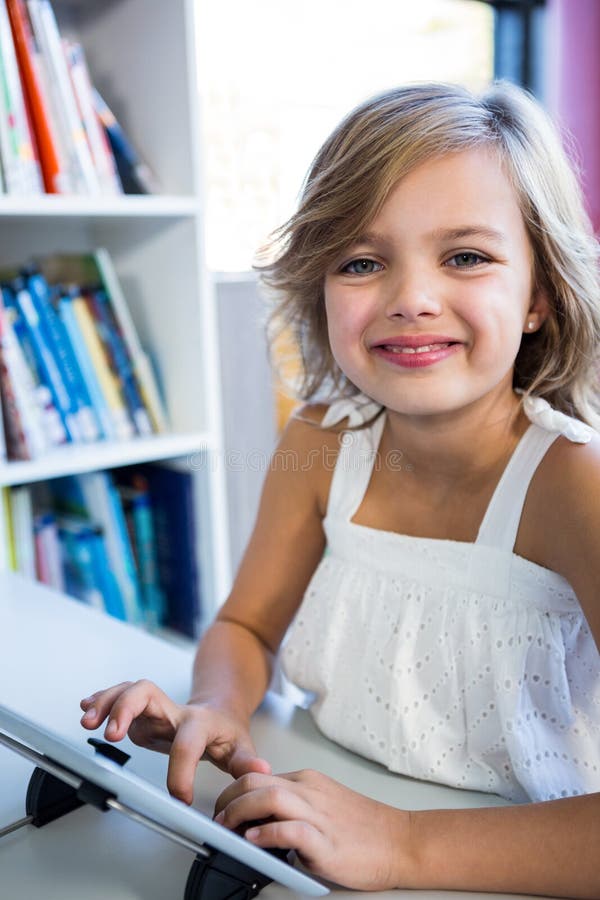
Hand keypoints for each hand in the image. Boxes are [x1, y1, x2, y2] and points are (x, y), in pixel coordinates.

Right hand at [79, 680, 270, 803]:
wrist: (219, 711)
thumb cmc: (225, 732)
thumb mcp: (241, 747)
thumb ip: (247, 761)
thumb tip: (262, 770)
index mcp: (199, 723)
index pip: (188, 741)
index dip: (182, 770)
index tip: (178, 796)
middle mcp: (173, 710)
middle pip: (148, 693)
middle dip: (127, 709)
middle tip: (111, 734)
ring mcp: (155, 708)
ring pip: (128, 691)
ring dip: (107, 702)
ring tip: (88, 719)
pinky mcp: (141, 713)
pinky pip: (118, 699)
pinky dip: (100, 701)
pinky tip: (86, 707)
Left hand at [213, 769, 413, 890]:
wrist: (402, 841)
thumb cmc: (366, 829)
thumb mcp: (324, 806)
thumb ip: (295, 806)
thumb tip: (261, 821)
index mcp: (308, 782)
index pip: (258, 775)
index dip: (233, 792)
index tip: (222, 809)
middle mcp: (309, 791)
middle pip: (256, 780)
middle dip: (227, 798)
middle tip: (216, 819)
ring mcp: (318, 814)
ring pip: (268, 798)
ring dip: (239, 812)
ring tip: (227, 828)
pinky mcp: (326, 840)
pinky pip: (290, 830)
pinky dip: (268, 834)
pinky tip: (255, 843)